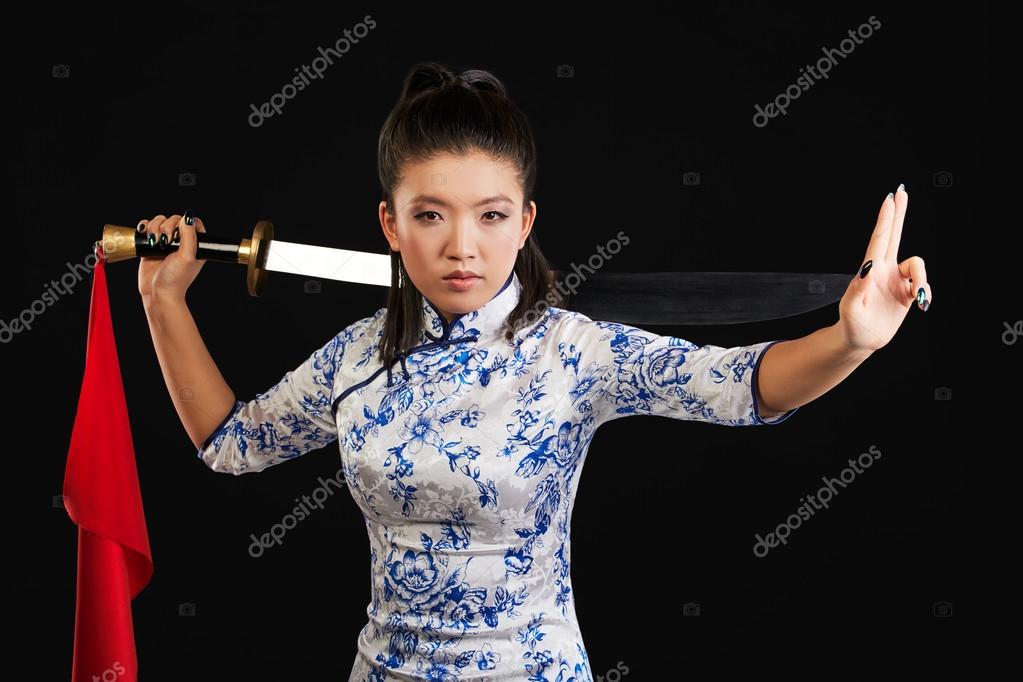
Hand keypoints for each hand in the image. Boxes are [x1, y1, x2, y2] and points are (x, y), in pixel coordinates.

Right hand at [137, 211, 206, 301]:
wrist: (157, 292)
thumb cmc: (176, 279)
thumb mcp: (187, 256)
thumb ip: (189, 236)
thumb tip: (187, 217)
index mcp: (194, 244)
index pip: (193, 223)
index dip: (186, 222)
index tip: (179, 232)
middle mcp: (180, 242)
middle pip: (174, 219)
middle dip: (167, 226)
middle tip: (166, 241)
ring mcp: (164, 243)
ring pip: (159, 221)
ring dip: (155, 227)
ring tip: (155, 242)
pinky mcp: (150, 245)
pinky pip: (146, 227)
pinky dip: (144, 227)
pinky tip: (145, 236)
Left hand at [837, 185, 931, 351]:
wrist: (860, 340)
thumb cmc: (851, 324)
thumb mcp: (851, 308)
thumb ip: (858, 288)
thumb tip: (867, 267)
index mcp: (869, 270)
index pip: (879, 239)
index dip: (885, 219)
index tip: (889, 199)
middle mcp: (884, 270)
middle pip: (894, 236)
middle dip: (898, 214)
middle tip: (901, 191)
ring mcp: (895, 281)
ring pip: (918, 266)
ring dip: (923, 279)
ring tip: (920, 297)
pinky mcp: (906, 293)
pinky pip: (923, 285)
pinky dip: (927, 292)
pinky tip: (922, 302)